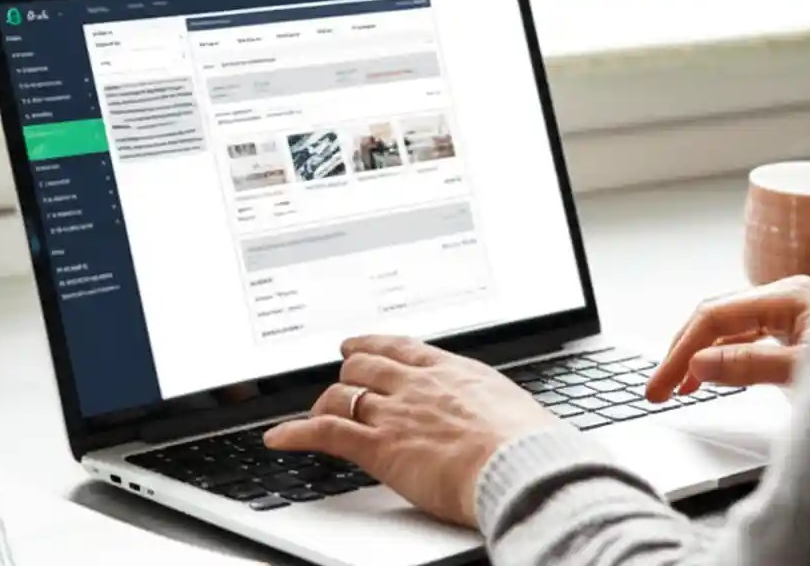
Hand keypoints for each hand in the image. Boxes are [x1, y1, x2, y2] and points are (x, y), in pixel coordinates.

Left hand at [263, 335, 557, 526]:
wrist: (522, 464)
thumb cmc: (530, 444)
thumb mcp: (514, 407)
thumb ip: (492, 406)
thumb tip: (504, 418)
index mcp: (453, 371)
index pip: (402, 348)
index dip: (374, 346)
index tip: (362, 345)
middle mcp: (419, 385)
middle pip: (367, 366)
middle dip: (348, 370)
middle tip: (339, 373)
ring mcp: (396, 414)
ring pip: (344, 394)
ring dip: (326, 400)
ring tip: (316, 406)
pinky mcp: (380, 448)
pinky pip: (326, 432)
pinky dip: (297, 433)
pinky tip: (279, 437)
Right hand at [645, 275, 809, 401]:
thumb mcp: (805, 371)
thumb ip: (751, 365)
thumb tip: (697, 365)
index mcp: (788, 295)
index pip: (715, 317)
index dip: (682, 351)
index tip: (662, 385)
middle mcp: (784, 297)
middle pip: (716, 318)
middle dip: (682, 352)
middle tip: (658, 389)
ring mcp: (789, 312)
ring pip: (728, 329)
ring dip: (699, 356)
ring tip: (677, 387)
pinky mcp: (793, 330)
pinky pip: (745, 339)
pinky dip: (721, 358)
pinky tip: (707, 376)